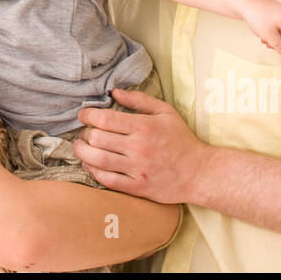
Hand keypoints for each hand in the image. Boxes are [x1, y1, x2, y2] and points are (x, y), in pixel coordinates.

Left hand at [71, 87, 203, 204]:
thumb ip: (139, 100)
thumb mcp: (165, 112)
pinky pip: (108, 181)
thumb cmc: (181, 140)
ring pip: (98, 160)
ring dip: (83, 152)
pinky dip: (93, 172)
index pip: (105, 119)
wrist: (199, 172)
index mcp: (144, 126)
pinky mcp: (138, 187)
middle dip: (84, 134)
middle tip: (84, 132)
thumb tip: (114, 92)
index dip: (88, 115)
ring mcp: (137, 169)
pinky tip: (90, 164)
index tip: (83, 115)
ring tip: (81, 147)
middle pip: (97, 139)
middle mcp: (138, 148)